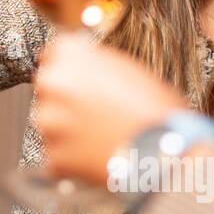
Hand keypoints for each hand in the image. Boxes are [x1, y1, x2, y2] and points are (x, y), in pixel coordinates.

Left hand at [34, 34, 189, 184]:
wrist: (164, 153)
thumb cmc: (156, 110)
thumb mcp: (129, 69)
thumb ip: (97, 64)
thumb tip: (84, 68)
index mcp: (72, 54)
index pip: (54, 54)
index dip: (70, 69)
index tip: (79, 80)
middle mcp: (53, 83)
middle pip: (49, 88)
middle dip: (66, 99)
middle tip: (96, 113)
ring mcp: (49, 121)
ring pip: (51, 123)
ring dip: (68, 130)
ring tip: (102, 137)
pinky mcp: (52, 155)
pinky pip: (58, 156)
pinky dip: (73, 159)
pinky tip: (99, 156)